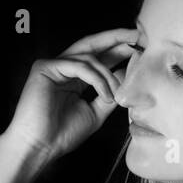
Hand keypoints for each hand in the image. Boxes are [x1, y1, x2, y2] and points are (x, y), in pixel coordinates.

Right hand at [2, 28, 138, 162]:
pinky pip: (78, 66)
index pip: (99, 57)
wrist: (41, 146)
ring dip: (108, 75)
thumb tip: (127, 75)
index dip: (118, 50)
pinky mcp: (45, 68)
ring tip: (117, 94)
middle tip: (137, 36)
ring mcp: (53, 66)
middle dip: (116, 39)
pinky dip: (96, 80)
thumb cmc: (64, 133)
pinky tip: (105, 95)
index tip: (140, 49)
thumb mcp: (96, 112)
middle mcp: (64, 67)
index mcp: (75, 77)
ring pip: (88, 57)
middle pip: (92, 45)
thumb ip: (110, 93)